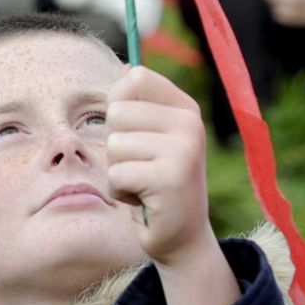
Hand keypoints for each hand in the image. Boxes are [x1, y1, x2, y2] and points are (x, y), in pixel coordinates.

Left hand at [105, 66, 215, 264]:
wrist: (181, 236)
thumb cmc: (156, 181)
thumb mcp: (149, 137)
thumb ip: (137, 103)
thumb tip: (126, 67)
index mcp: (186, 108)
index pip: (135, 78)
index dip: (120, 106)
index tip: (137, 134)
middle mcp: (191, 124)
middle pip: (117, 112)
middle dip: (116, 145)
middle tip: (141, 167)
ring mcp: (184, 150)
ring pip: (114, 145)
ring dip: (119, 170)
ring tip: (143, 183)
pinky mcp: (171, 179)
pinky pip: (117, 174)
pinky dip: (121, 192)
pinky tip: (144, 200)